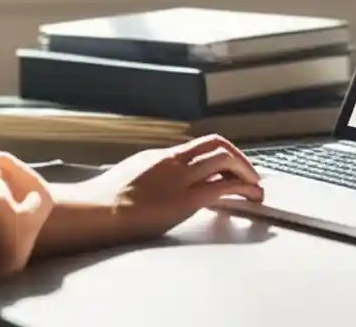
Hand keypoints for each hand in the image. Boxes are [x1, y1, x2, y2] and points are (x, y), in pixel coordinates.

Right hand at [33, 135, 264, 257]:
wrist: (98, 211)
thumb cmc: (104, 202)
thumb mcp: (128, 178)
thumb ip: (147, 177)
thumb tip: (152, 183)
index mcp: (160, 156)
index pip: (198, 146)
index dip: (220, 155)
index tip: (230, 167)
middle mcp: (174, 161)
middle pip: (217, 144)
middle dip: (240, 158)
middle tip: (251, 175)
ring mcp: (181, 178)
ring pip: (225, 159)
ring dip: (247, 172)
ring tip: (256, 188)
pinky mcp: (187, 199)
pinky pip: (224, 187)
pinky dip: (244, 189)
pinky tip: (252, 198)